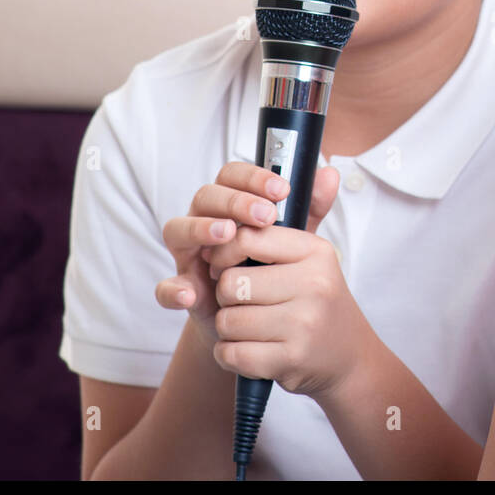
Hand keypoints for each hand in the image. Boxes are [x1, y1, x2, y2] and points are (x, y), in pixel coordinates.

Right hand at [157, 161, 299, 344]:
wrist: (262, 319)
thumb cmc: (274, 267)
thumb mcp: (295, 236)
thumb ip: (309, 207)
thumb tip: (329, 174)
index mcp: (231, 205)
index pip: (231, 176)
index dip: (253, 177)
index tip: (281, 189)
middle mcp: (205, 223)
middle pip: (205, 196)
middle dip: (234, 201)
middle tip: (265, 215)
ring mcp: (190, 256)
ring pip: (177, 230)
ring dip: (200, 228)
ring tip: (228, 233)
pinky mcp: (183, 290)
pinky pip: (166, 287)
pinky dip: (173, 289)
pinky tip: (191, 294)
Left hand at [192, 164, 373, 399]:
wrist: (346, 359)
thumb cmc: (318, 302)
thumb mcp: (314, 257)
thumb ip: (308, 213)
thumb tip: (326, 170)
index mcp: (315, 252)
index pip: (248, 236)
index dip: (225, 249)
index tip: (229, 260)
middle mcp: (315, 284)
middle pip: (230, 283)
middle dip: (225, 296)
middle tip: (243, 301)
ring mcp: (304, 324)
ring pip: (227, 321)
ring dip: (228, 328)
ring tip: (250, 327)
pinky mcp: (291, 360)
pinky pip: (232, 354)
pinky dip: (230, 355)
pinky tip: (250, 351)